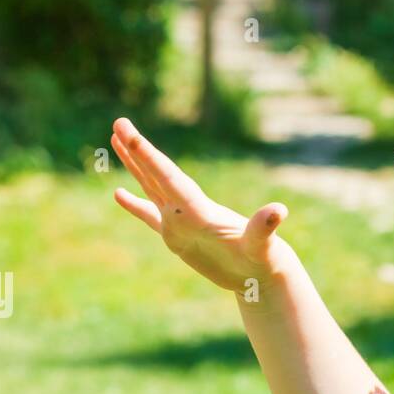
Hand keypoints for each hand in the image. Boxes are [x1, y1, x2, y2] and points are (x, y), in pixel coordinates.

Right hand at [110, 118, 295, 293]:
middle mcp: (187, 209)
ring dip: (135, 166)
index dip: (148, 156)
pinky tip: (118, 193)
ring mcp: (181, 221)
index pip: (169, 177)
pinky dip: (135, 205)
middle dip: (137, 150)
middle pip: (157, 174)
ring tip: (115, 141)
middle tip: (118, 121)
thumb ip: (264, 227)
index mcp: (200, 210)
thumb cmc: (263, 259)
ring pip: (151, 187)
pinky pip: (150, 216)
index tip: (129, 132)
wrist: (262, 272)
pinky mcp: (178, 237)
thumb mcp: (262, 245)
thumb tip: (279, 211)